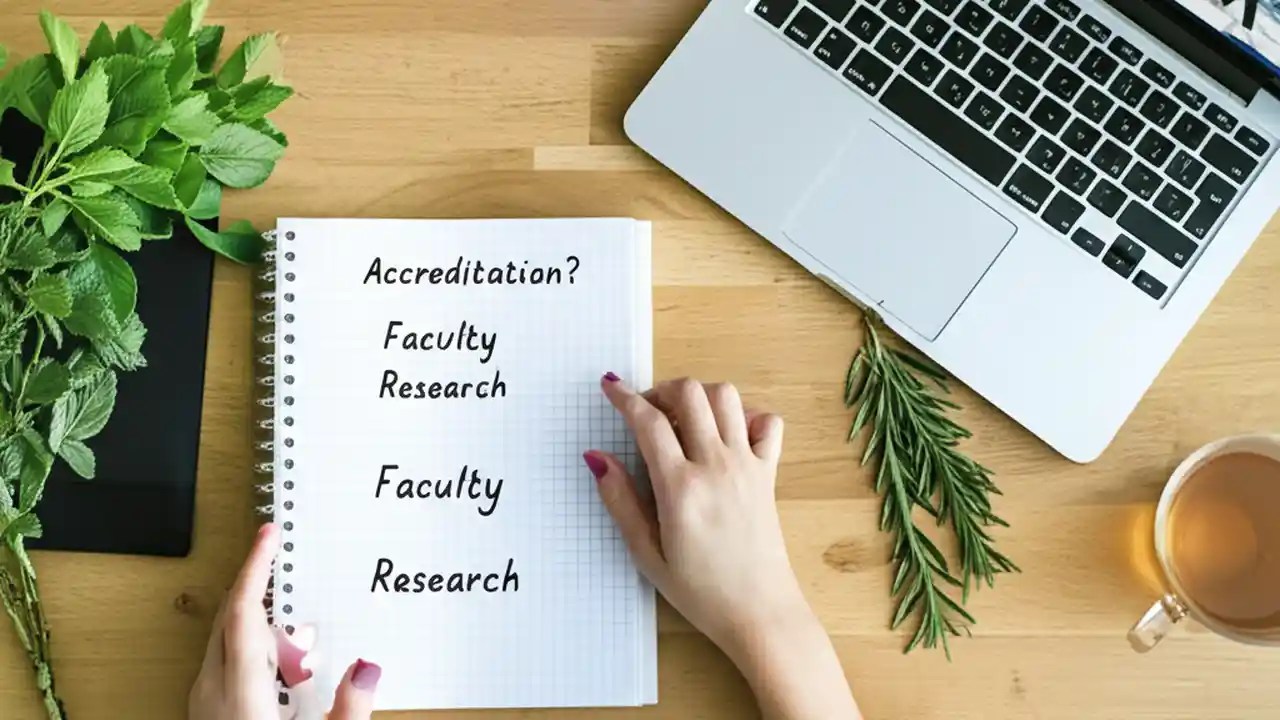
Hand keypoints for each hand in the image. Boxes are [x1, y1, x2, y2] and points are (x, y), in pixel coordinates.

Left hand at [189, 523, 381, 719]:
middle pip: (231, 617)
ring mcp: (204, 700)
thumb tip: (366, 670)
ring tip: (303, 645)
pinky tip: (285, 670)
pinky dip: (255, 650)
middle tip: (292, 569)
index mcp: (240, 692)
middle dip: (264, 590)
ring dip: (265, 628)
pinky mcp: (206, 710)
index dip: (257, 568)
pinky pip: (225, 660)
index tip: (269, 535)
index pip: (244, 613)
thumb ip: (348, 708)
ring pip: (227, 638)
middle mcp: (213, 690)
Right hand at [584, 376, 801, 652]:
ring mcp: (747, 466)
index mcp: (680, 488)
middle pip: (690, 394)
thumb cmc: (700, 592)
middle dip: (661, 390)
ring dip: (700, 396)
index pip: (648, 422)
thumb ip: (621, 501)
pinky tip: (727, 435)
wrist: (759, 612)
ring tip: (682, 419)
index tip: (610, 386)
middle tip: (647, 412)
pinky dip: (746, 416)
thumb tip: (597, 457)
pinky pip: (766, 422)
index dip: (624, 397)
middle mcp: (716, 466)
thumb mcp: (647, 555)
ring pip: (727, 397)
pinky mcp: (769, 473)